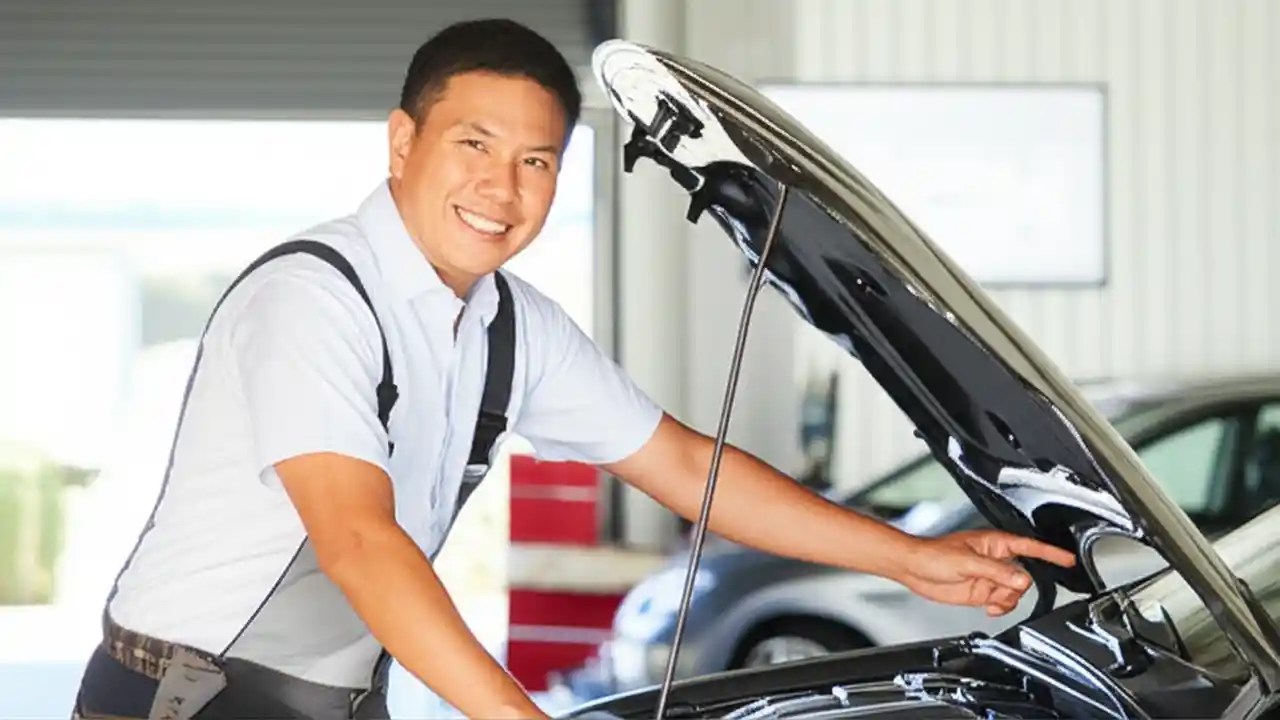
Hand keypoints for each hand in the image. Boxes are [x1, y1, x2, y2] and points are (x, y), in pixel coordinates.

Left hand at [896, 530, 1076, 615]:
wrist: (914, 569)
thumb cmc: (933, 555)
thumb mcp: (967, 563)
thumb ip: (996, 572)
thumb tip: (1022, 579)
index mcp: (995, 544)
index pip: (1030, 547)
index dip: (1051, 554)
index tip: (1069, 560)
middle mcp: (996, 560)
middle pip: (1024, 575)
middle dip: (1018, 587)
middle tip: (1004, 590)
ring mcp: (990, 576)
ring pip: (1015, 592)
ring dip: (1008, 599)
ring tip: (990, 599)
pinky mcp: (983, 590)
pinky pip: (1003, 601)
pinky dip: (1001, 607)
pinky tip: (989, 607)